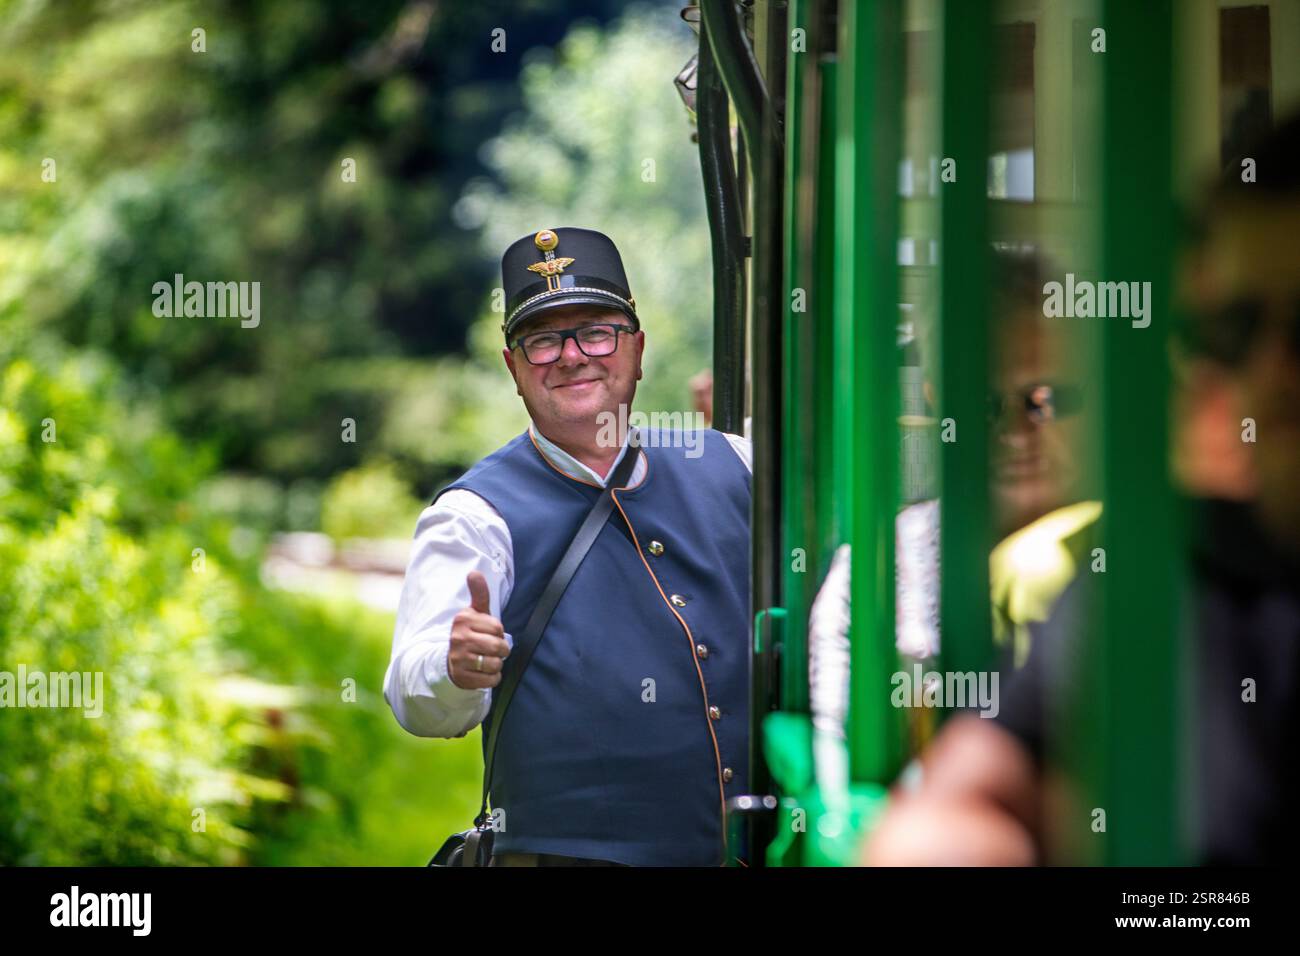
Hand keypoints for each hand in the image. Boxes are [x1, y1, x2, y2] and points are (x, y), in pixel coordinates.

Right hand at [447, 571, 509, 689]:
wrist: (451, 662)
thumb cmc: (470, 634)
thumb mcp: (474, 613)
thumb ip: (479, 594)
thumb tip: (474, 573)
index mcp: (463, 619)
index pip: (498, 627)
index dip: (498, 633)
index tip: (488, 634)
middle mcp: (458, 638)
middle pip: (498, 646)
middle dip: (501, 650)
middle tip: (491, 650)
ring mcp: (459, 659)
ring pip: (495, 664)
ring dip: (496, 665)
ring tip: (486, 661)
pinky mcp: (462, 678)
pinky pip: (491, 680)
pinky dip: (492, 678)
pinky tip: (482, 673)